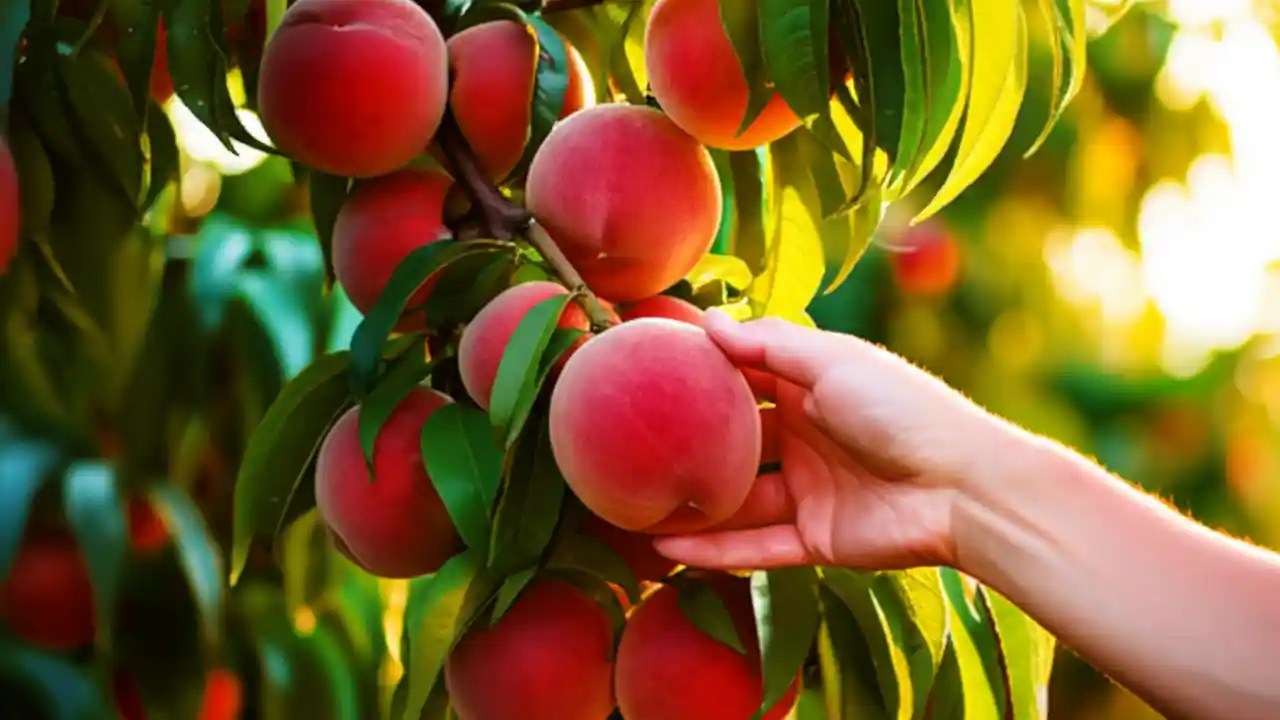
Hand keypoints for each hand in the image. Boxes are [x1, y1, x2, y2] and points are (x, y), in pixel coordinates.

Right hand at [654, 310, 1022, 570]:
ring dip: (691, 508)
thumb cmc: (900, 408)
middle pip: (734, 444)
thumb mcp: (831, 361)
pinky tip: (668, 552)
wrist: (963, 486)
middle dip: (687, 448)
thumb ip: (767, 346)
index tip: (647, 374)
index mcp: (811, 388)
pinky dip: (715, 552)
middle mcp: (805, 438)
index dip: (701, 378)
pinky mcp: (817, 540)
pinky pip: (756, 546)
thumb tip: (709, 321)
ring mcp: (810, 491)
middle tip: (626, 449)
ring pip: (738, 502)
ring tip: (631, 511)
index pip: (744, 380)